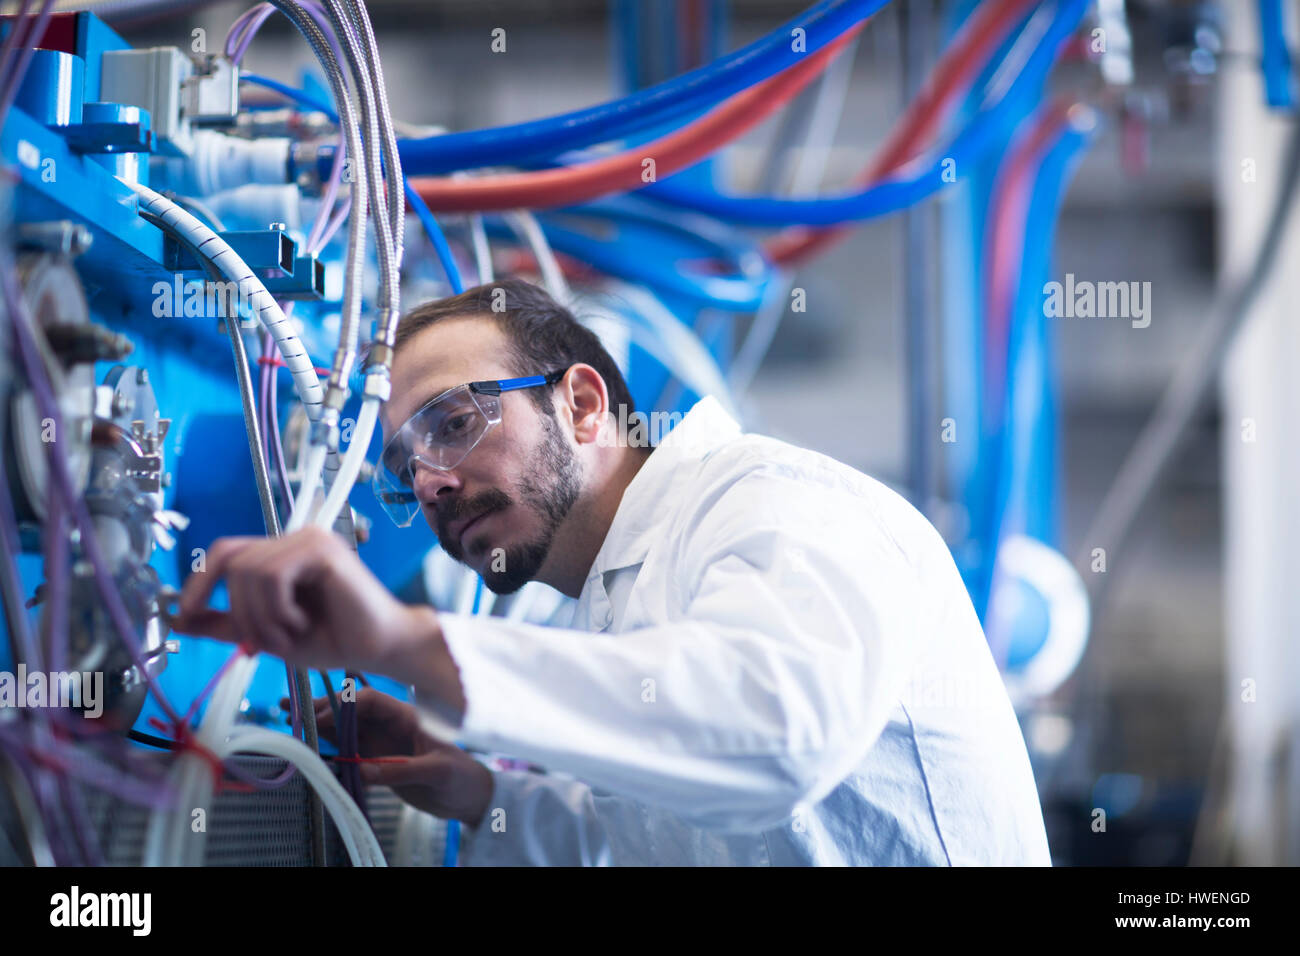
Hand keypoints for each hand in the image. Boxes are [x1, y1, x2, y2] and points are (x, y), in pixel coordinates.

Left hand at [166, 526, 464, 719]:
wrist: (379, 649)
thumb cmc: (334, 640)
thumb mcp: (267, 634)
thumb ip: (226, 625)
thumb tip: (179, 620)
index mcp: (283, 554)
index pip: (225, 553)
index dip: (198, 583)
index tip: (184, 616)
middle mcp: (296, 539)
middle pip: (232, 562)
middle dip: (235, 610)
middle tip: (258, 643)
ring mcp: (310, 540)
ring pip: (250, 572)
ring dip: (260, 617)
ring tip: (287, 636)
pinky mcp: (322, 552)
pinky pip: (274, 576)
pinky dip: (278, 610)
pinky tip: (301, 623)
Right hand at [303, 688, 492, 824]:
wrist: (468, 797)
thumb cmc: (461, 777)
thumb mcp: (437, 772)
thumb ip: (402, 770)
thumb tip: (361, 770)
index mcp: (408, 717)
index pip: (372, 700)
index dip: (345, 704)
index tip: (321, 716)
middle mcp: (391, 725)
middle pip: (352, 711)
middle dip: (322, 709)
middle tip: (290, 711)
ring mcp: (382, 743)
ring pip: (345, 729)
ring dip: (319, 725)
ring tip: (289, 721)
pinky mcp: (377, 761)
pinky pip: (347, 750)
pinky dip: (327, 747)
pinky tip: (307, 744)